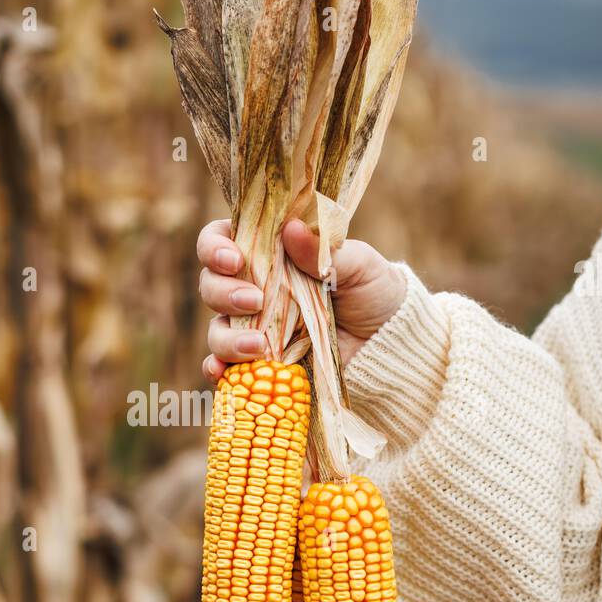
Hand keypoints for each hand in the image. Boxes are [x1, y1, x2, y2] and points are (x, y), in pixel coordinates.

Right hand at [198, 216, 406, 379]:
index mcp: (272, 255)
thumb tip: (291, 229)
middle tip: (254, 302)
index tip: (234, 260)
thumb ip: (324, 251)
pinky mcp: (260, 363)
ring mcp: (255, 328)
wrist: (390, 347)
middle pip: (211, 285)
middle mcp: (255, 289)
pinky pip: (224, 367)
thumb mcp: (359, 266)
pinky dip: (217, 368)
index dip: (215, 247)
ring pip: (217, 328)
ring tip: (258, 347)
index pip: (223, 240)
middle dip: (223, 293)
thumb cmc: (375, 295)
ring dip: (226, 337)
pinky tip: (223, 372)